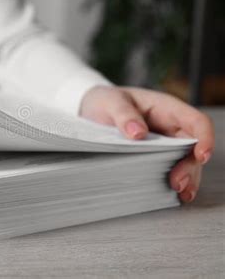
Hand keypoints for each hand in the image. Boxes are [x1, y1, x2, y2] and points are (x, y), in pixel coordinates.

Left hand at [80, 85, 213, 202]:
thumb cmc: (107, 101)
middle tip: (177, 182)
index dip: (204, 138)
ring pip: (185, 162)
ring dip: (186, 178)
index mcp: (166, 109)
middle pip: (194, 147)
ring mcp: (165, 143)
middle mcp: (170, 127)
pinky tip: (173, 195)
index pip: (196, 121)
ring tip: (180, 194)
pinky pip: (170, 169)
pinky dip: (174, 182)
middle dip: (190, 166)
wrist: (91, 108)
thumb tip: (138, 132)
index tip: (201, 155)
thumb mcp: (111, 102)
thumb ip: (124, 115)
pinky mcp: (155, 156)